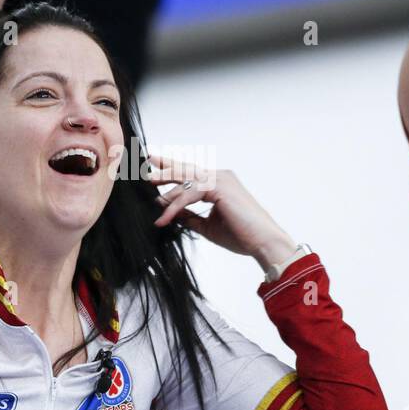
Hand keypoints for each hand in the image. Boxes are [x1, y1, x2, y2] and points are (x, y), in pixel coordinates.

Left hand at [147, 154, 296, 273]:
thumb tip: (172, 213)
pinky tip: (163, 217)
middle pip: (186, 169)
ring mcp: (220, 179)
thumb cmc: (242, 235)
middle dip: (164, 167)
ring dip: (166, 184)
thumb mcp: (208, 226)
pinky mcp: (219, 187)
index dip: (172, 169)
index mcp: (219, 183)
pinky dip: (174, 206)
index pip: (191, 174)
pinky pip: (188, 194)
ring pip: (185, 178)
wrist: (262, 242)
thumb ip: (190, 217)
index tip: (155, 168)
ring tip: (149, 191)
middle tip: (146, 166)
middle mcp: (220, 176)